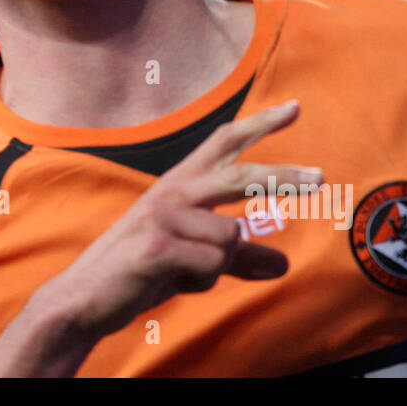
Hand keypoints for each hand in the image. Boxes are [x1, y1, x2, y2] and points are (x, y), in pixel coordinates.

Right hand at [39, 100, 318, 341]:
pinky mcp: (158, 244)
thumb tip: (282, 264)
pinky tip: (168, 280)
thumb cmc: (138, 272)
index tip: (295, 108)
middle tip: (322, 179)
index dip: (260, 125)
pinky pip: (213, 266)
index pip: (224, 144)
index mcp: (179, 185)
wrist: (84, 298)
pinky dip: (199, 282)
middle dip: (283, 177)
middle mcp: (173, 191)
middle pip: (241, 175)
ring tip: (179, 273)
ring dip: (215, 268)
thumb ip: (237, 258)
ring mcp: (163, 215)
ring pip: (231, 239)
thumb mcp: (193, 260)